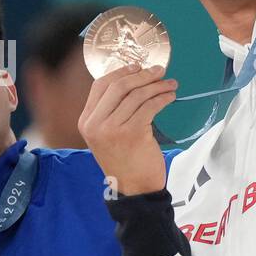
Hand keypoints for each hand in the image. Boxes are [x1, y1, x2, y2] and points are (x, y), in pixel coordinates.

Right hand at [78, 63, 175, 195]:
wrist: (134, 189)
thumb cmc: (125, 161)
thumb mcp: (107, 135)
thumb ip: (110, 112)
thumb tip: (132, 81)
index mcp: (86, 121)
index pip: (100, 86)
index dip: (120, 72)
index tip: (138, 67)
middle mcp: (95, 124)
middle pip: (119, 86)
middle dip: (142, 75)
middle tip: (159, 71)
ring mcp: (112, 129)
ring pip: (136, 95)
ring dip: (156, 86)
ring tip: (170, 85)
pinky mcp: (132, 133)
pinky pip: (149, 106)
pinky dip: (162, 98)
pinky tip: (170, 98)